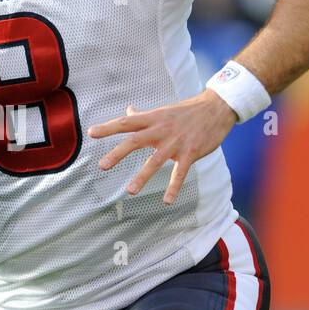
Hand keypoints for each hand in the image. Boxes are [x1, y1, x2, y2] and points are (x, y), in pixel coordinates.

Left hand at [87, 90, 237, 205]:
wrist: (216, 108)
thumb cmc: (187, 111)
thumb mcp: (163, 111)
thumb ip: (144, 115)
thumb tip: (128, 110)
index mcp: (153, 119)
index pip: (127, 122)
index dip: (109, 127)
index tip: (91, 133)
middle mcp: (161, 130)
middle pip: (135, 141)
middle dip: (118, 153)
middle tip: (102, 166)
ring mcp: (176, 143)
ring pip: (155, 160)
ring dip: (143, 176)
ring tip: (130, 191)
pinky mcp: (190, 153)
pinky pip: (180, 173)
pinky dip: (174, 187)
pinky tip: (167, 201)